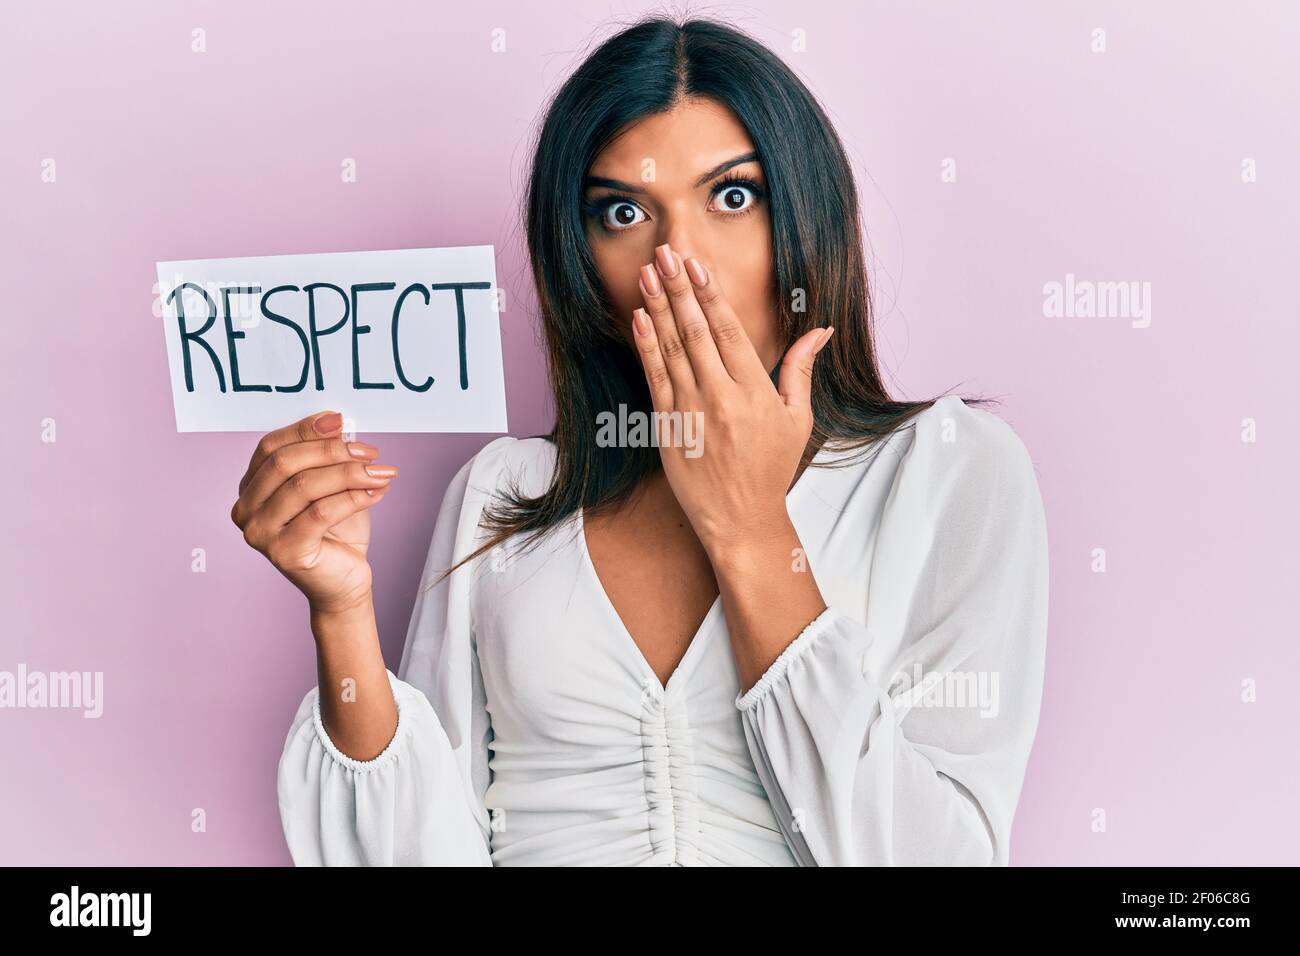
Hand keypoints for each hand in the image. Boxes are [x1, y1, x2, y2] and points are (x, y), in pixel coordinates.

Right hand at [230, 410, 397, 613]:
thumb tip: (336, 423)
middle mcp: (246, 510)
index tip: (341, 422)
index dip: (305, 430)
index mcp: (250, 488)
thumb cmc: (336, 531)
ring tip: (381, 472)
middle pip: (286, 463)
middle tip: (370, 452)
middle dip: (333, 451)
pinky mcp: (284, 552)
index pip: (271, 447)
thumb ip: (325, 457)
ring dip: (350, 473)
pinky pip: (321, 512)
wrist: (344, 581)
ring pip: (305, 486)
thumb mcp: (331, 485)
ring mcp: (260, 534)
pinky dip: (354, 497)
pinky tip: (378, 492)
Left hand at [632, 242, 833, 555]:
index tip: (696, 264)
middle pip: (695, 331)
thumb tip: (821, 330)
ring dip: (658, 307)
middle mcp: (720, 398)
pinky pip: (655, 380)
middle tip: (664, 254)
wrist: (741, 520)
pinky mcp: (667, 429)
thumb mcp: (797, 419)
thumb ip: (801, 369)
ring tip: (647, 274)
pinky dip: (646, 347)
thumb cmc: (771, 469)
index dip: (709, 293)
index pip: (727, 330)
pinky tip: (640, 318)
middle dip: (678, 288)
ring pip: (671, 350)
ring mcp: (690, 413)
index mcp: (753, 391)